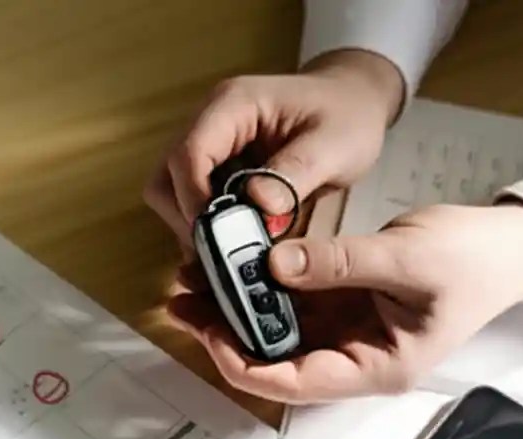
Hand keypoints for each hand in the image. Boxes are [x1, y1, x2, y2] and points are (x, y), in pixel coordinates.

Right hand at [144, 49, 404, 257]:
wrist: (355, 101)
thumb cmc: (348, 116)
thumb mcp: (335, 146)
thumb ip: (294, 175)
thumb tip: (255, 207)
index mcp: (233, 105)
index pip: (188, 155)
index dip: (195, 202)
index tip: (221, 240)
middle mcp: (210, 121)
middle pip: (167, 176)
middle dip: (186, 219)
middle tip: (223, 252)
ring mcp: (209, 143)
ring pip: (171, 191)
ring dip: (193, 225)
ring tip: (232, 250)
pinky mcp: (215, 164)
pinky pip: (192, 198)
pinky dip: (207, 224)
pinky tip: (237, 241)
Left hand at [167, 203, 522, 403]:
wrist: (507, 246)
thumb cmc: (474, 262)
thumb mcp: (404, 257)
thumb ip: (336, 263)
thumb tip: (274, 264)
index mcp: (377, 368)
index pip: (296, 384)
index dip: (245, 364)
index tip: (209, 335)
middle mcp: (357, 358)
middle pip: (277, 360)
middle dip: (228, 334)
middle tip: (185, 302)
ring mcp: (349, 333)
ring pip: (278, 332)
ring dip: (237, 310)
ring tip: (195, 281)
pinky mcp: (344, 305)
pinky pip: (292, 304)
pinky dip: (261, 288)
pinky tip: (232, 266)